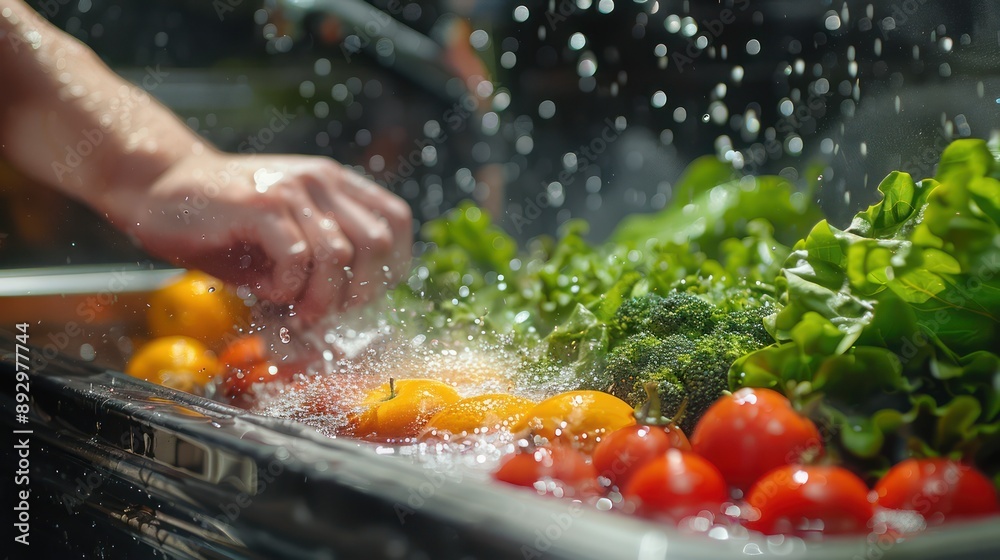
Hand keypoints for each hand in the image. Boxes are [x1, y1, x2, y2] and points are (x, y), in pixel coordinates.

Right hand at [105, 149, 412, 321]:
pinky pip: (297, 257)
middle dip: (356, 293)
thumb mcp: (285, 237)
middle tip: (323, 312)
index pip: (396, 222)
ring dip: (320, 298)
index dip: (388, 268)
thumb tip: (351, 310)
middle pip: (377, 243)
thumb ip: (324, 261)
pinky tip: (268, 290)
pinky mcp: (260, 204)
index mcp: (336, 184)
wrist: (159, 187)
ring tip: (293, 308)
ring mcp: (292, 189)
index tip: (357, 297)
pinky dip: (288, 287)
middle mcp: (321, 180)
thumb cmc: (224, 224)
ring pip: (339, 255)